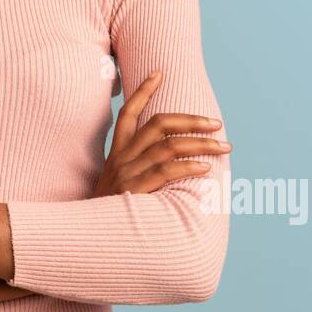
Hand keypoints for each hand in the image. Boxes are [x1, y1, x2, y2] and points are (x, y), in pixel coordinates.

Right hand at [91, 69, 230, 198]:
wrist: (87, 238)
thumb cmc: (108, 212)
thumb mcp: (116, 184)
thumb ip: (137, 169)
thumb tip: (170, 160)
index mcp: (116, 152)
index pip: (128, 113)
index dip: (143, 91)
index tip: (160, 72)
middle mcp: (122, 158)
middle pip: (158, 124)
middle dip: (191, 120)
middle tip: (216, 124)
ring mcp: (128, 173)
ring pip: (169, 146)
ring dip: (201, 144)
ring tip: (224, 147)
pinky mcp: (135, 191)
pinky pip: (165, 172)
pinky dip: (188, 167)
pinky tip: (206, 168)